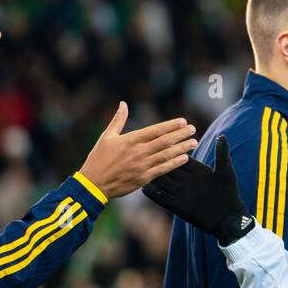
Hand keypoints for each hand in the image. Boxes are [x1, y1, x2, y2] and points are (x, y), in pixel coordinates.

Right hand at [77, 102, 197, 198]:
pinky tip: (185, 158)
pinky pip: (163, 169)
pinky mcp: (143, 178)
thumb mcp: (107, 136)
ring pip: (167, 155)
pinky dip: (174, 163)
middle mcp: (139, 152)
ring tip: (194, 142)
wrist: (94, 184)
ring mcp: (142, 166)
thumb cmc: (98, 159)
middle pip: (165, 141)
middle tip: (193, 130)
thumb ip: (118, 120)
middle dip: (181, 135)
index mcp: (130, 140)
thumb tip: (123, 103)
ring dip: (182, 148)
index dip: (171, 126)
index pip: (156, 130)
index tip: (183, 122)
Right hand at [142, 136, 253, 244]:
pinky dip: (153, 193)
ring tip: (138, 167)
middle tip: (141, 151)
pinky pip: (161, 198)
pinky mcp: (177, 206)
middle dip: (156, 160)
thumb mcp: (226, 172)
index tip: (158, 139)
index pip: (178, 157)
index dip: (170, 149)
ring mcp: (180, 193)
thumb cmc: (229, 193)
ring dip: (151, 176)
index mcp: (195, 170)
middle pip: (167, 168)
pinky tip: (144, 187)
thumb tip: (222, 136)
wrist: (228, 218)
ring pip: (162, 182)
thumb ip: (221, 154)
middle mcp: (185, 181)